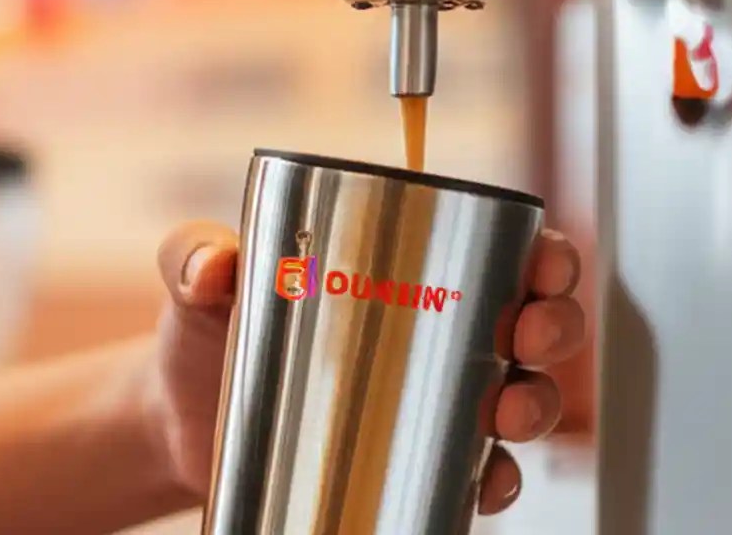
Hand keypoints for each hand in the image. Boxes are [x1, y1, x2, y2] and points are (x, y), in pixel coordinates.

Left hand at [149, 221, 584, 514]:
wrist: (177, 418)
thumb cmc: (203, 333)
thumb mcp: (199, 283)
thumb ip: (194, 256)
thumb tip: (211, 270)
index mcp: (402, 268)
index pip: (498, 249)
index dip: (543, 256)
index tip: (543, 267)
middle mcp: (432, 331)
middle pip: (528, 323)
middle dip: (554, 328)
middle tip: (527, 336)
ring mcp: (427, 398)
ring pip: (519, 396)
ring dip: (537, 403)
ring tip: (506, 414)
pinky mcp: (408, 457)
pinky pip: (475, 471)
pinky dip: (494, 480)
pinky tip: (484, 481)